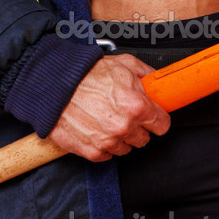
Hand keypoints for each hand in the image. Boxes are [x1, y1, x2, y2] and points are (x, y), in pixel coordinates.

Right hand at [47, 54, 170, 160]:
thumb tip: (157, 83)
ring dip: (120, 136)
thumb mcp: (124, 63)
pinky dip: (103, 144)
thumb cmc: (86, 73)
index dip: (156, 118)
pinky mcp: (92, 151)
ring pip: (126, 147)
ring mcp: (108, 141)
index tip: (151, 115)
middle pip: (144, 138)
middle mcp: (124, 127)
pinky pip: (107, 154)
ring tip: (106, 118)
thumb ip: (147, 75)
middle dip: (137, 126)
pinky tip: (96, 127)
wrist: (55, 84)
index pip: (162, 125)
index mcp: (137, 106)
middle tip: (124, 112)